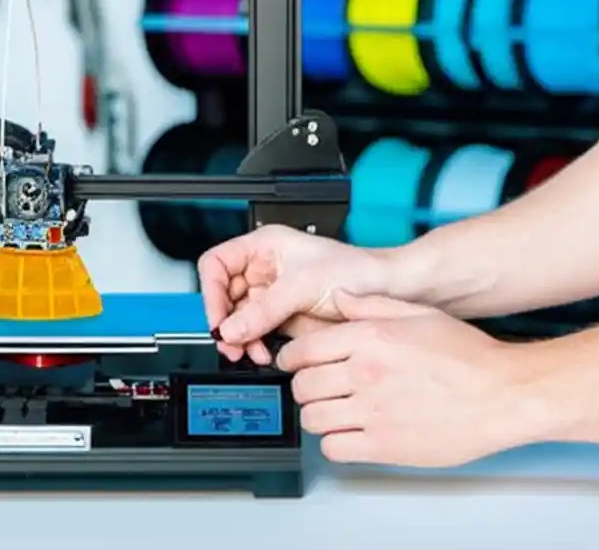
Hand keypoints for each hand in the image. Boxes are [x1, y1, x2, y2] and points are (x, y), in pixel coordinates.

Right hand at [197, 225, 392, 364]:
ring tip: (245, 351)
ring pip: (237, 318)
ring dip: (237, 338)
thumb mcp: (302, 285)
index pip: (217, 265)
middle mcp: (264, 270)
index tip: (218, 317)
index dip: (212, 291)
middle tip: (229, 341)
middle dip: (224, 320)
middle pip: (223, 295)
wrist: (386, 293)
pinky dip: (253, 345)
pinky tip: (262, 352)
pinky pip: (255, 333)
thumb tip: (231, 329)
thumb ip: (264, 309)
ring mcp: (272, 295)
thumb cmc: (355, 271)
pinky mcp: (282, 318)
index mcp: (264, 247)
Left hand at [278, 292, 534, 467]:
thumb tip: (339, 297)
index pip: (302, 349)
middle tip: (316, 388)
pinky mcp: (386, 446)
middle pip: (302, 385)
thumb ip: (371, 305)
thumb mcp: (419, 314)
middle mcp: (366, 374)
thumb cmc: (469, 356)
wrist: (506, 394)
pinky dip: (335, 443)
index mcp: (370, 338)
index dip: (291, 358)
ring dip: (317, 416)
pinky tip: (350, 434)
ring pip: (312, 418)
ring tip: (333, 412)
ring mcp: (374, 412)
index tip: (294, 364)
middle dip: (304, 387)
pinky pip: (333, 448)